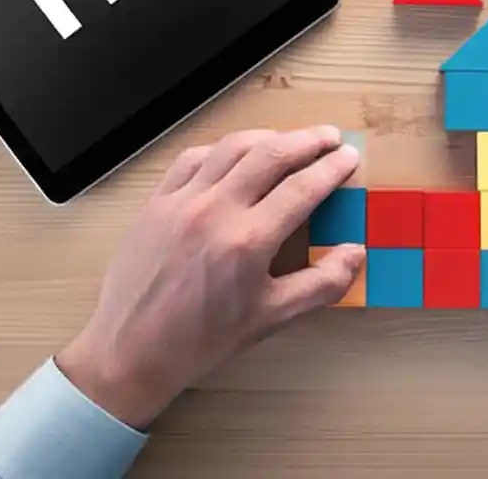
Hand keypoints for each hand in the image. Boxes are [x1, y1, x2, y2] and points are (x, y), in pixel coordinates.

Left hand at [57, 125, 363, 428]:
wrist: (131, 351)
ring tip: (291, 140)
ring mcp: (181, 202)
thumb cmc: (203, 340)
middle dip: (307, 140)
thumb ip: (321, 284)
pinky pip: (193, 158)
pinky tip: (237, 153)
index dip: (332, 168)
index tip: (350, 157)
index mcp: (247, 242)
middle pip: (271, 155)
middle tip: (331, 137)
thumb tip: (356, 253)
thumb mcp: (271, 318)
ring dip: (268, 137)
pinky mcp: (156, 202)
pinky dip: (223, 149)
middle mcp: (215, 211)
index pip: (302, 189)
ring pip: (232, 147)